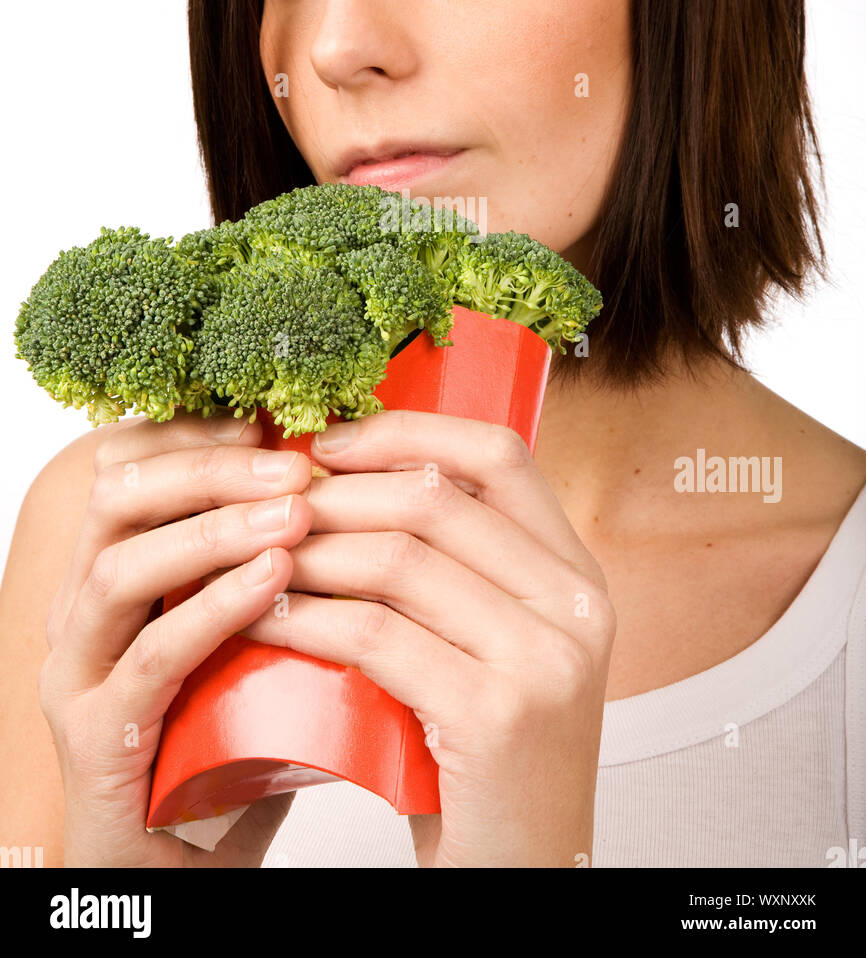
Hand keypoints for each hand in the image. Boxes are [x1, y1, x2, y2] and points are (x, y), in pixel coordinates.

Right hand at [37, 411, 312, 867]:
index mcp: (112, 578)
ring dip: (215, 529)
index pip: (132, 468)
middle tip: (297, 462)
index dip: (199, 433)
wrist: (182, 874)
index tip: (278, 420)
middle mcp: (80, 617)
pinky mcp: (97, 741)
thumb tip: (359, 493)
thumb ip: (275, 574)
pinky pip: (150, 658)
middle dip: (209, 465)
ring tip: (298, 511)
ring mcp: (78, 678)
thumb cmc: (225, 751)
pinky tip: (274, 582)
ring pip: (120, 568)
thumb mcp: (249, 639)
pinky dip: (214, 608)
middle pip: (116, 497)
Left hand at [237, 409, 615, 867]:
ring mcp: (544, 660)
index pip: (498, 454)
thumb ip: (454, 574)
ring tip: (254, 560)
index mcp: (576, 575)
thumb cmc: (486, 768)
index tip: (329, 442)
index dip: (405, 432)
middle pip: (434, 498)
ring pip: (396, 559)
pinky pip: (373, 634)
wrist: (520, 877)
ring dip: (306, 553)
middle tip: (269, 509)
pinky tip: (265, 619)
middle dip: (333, 495)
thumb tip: (347, 483)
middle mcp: (576, 605)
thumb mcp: (493, 651)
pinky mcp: (496, 716)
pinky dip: (304, 618)